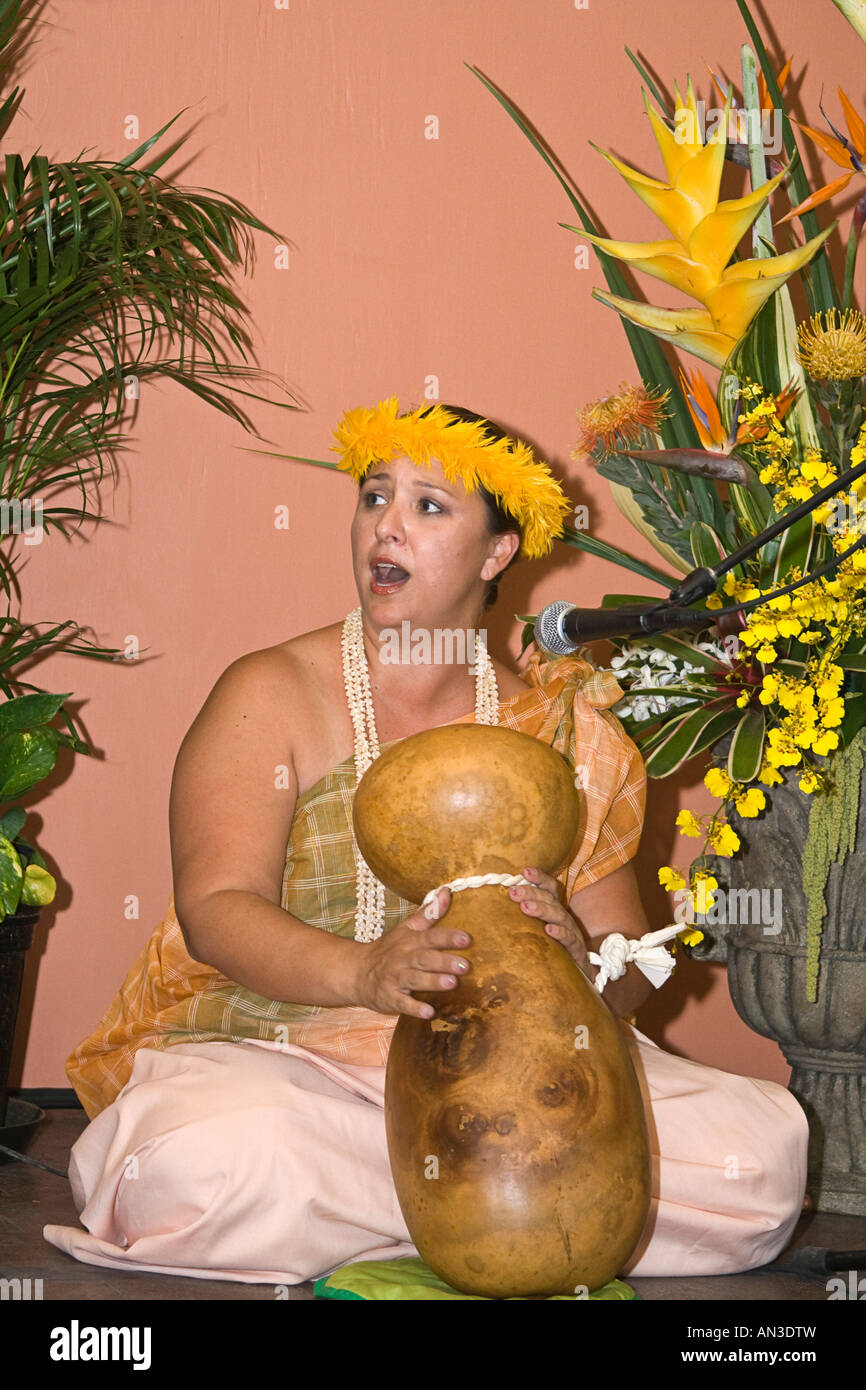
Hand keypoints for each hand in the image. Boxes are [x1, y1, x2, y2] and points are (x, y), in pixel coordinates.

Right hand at [352, 888, 472, 1019]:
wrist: (356, 971)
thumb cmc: (389, 949)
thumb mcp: (406, 928)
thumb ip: (429, 913)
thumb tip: (446, 891)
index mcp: (410, 941)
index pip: (430, 936)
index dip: (448, 937)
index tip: (467, 938)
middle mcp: (403, 958)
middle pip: (425, 958)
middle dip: (444, 961)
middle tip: (465, 966)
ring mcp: (395, 978)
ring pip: (415, 979)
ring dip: (433, 981)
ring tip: (452, 983)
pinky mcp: (389, 997)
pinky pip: (402, 1003)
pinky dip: (414, 1008)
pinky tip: (429, 1012)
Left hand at [509, 867, 595, 983]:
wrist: (577, 979)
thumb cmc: (551, 952)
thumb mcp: (536, 933)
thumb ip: (521, 920)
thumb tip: (491, 910)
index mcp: (554, 911)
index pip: (550, 889)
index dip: (540, 878)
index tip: (524, 871)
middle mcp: (564, 918)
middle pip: (551, 899)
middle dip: (532, 893)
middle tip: (513, 892)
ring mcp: (572, 933)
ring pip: (559, 915)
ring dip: (542, 909)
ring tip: (525, 908)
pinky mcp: (577, 950)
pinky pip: (570, 939)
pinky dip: (560, 933)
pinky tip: (549, 930)